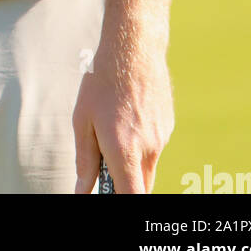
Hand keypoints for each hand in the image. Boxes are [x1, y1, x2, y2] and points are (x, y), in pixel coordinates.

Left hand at [72, 43, 174, 193]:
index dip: (123, 203)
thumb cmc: (102, 82)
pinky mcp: (168, 126)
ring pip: (148, 164)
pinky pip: (155, 145)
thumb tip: (82, 190)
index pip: (132, 197)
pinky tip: (129, 113)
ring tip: (115, 125)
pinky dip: (142, 141)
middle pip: (141, 185)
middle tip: (106, 165)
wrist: (134, 48)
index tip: (111, 197)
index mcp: (124, 151)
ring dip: (133, 160)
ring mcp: (162, 138)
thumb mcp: (82, 120)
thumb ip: (85, 160)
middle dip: (125, 184)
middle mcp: (148, 149)